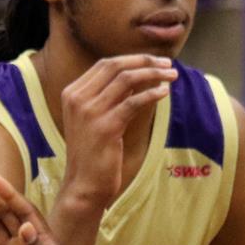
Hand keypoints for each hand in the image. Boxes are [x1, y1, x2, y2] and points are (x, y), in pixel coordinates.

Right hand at [59, 55, 176, 206]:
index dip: (132, 59)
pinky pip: (133, 102)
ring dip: (153, 74)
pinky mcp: (106, 127)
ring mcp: (90, 112)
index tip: (154, 60)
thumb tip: (133, 78)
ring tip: (171, 76)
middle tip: (168, 64)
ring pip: (126, 80)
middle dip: (145, 61)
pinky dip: (151, 94)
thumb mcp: (93, 119)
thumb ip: (106, 97)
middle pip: (115, 66)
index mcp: (72, 93)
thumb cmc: (92, 153)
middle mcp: (78, 99)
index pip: (105, 64)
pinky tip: (164, 93)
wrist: (83, 185)